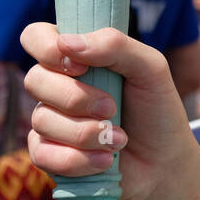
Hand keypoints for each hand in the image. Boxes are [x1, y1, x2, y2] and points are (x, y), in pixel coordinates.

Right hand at [21, 23, 199, 199]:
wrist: (164, 162)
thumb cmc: (156, 109)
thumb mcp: (150, 68)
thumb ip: (115, 46)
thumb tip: (66, 42)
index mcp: (77, 56)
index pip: (36, 37)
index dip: (47, 48)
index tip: (81, 66)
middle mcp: (57, 85)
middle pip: (35, 80)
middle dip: (76, 97)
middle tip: (112, 108)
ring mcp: (49, 120)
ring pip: (41, 119)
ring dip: (85, 133)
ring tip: (118, 139)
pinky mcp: (48, 155)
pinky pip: (42, 154)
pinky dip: (78, 159)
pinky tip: (105, 160)